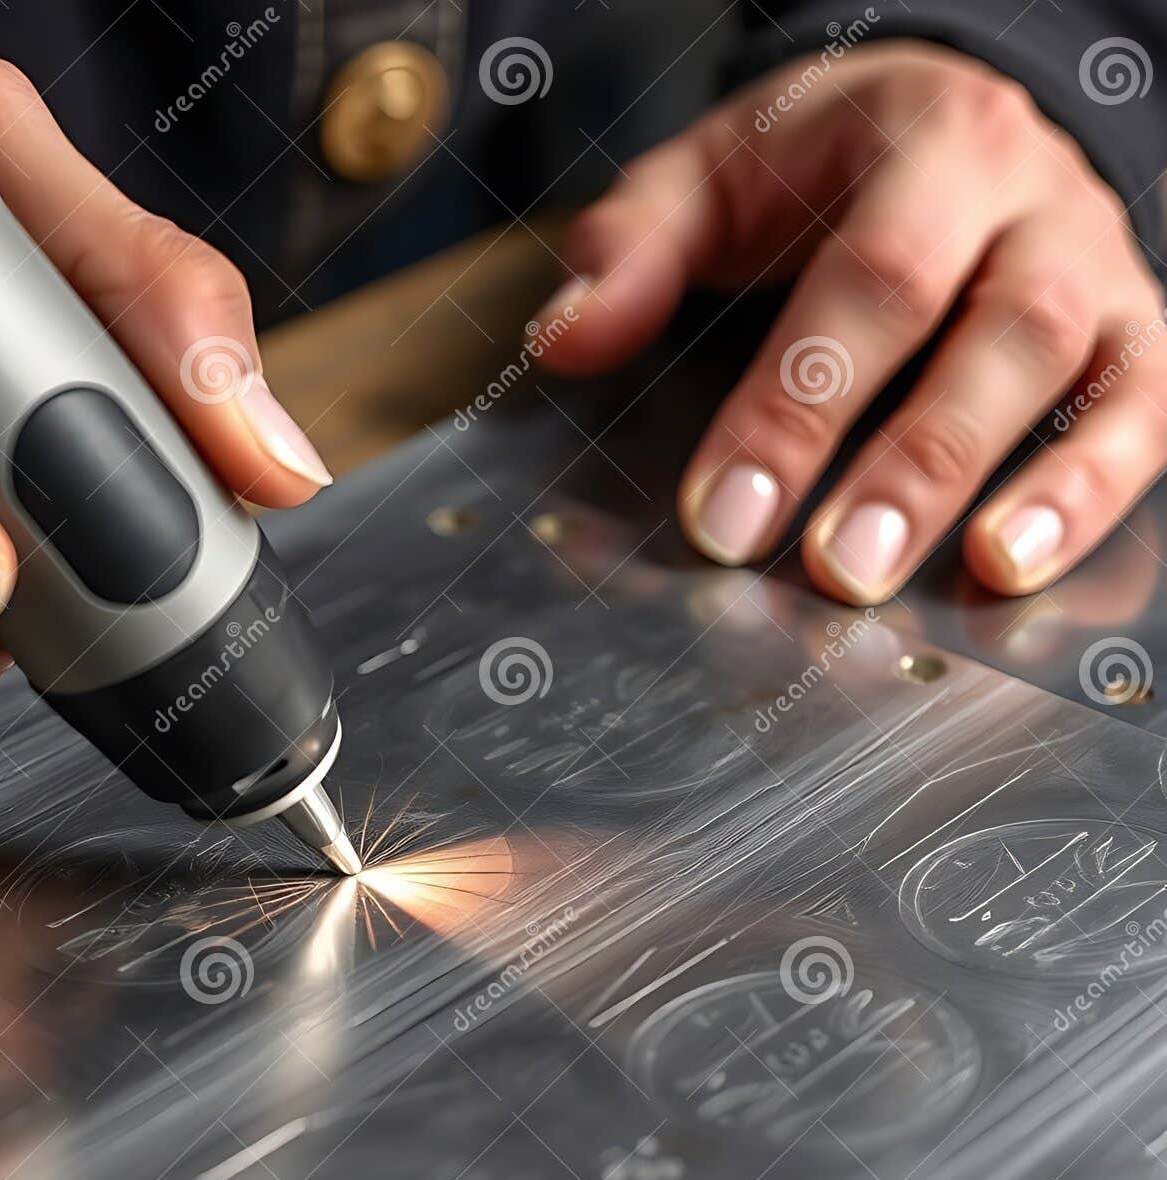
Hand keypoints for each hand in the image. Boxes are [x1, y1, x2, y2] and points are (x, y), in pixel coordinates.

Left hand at [537, 41, 1165, 605]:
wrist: (948, 113)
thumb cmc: (819, 165)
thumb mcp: (711, 175)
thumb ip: (633, 250)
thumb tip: (562, 339)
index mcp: (925, 142)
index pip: (870, 279)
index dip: (798, 405)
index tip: (725, 513)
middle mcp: (1028, 202)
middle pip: (989, 330)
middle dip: (910, 461)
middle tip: (834, 570)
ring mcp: (1095, 267)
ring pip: (1079, 370)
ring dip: (1021, 483)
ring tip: (966, 577)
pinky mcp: (1134, 333)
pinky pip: (1146, 410)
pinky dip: (1093, 492)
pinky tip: (1025, 566)